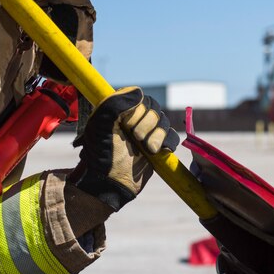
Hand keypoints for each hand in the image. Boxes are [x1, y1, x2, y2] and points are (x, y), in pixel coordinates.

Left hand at [72, 87, 178, 210]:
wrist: (111, 182)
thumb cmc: (102, 154)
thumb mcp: (101, 124)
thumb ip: (116, 102)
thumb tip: (139, 92)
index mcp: (119, 110)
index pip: (139, 97)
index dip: (137, 110)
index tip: (126, 124)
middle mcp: (133, 119)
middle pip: (154, 109)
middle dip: (147, 124)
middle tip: (135, 138)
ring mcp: (146, 133)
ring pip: (164, 122)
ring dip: (156, 135)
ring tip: (146, 148)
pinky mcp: (157, 146)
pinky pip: (172, 137)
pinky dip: (168, 142)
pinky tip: (157, 151)